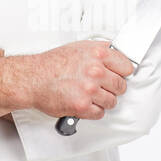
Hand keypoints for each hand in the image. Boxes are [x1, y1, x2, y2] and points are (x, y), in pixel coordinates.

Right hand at [19, 40, 134, 119]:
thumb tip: (117, 57)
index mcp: (98, 54)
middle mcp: (96, 71)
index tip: (117, 75)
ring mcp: (90, 89)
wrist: (33, 78)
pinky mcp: (83, 106)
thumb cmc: (52, 64)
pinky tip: (84, 103)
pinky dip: (92, 111)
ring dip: (102, 101)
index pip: (127, 67)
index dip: (121, 73)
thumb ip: (100, 52)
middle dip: (112, 88)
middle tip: (100, 87)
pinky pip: (99, 113)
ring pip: (112, 101)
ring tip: (89, 95)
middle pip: (121, 86)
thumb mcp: (80, 47)